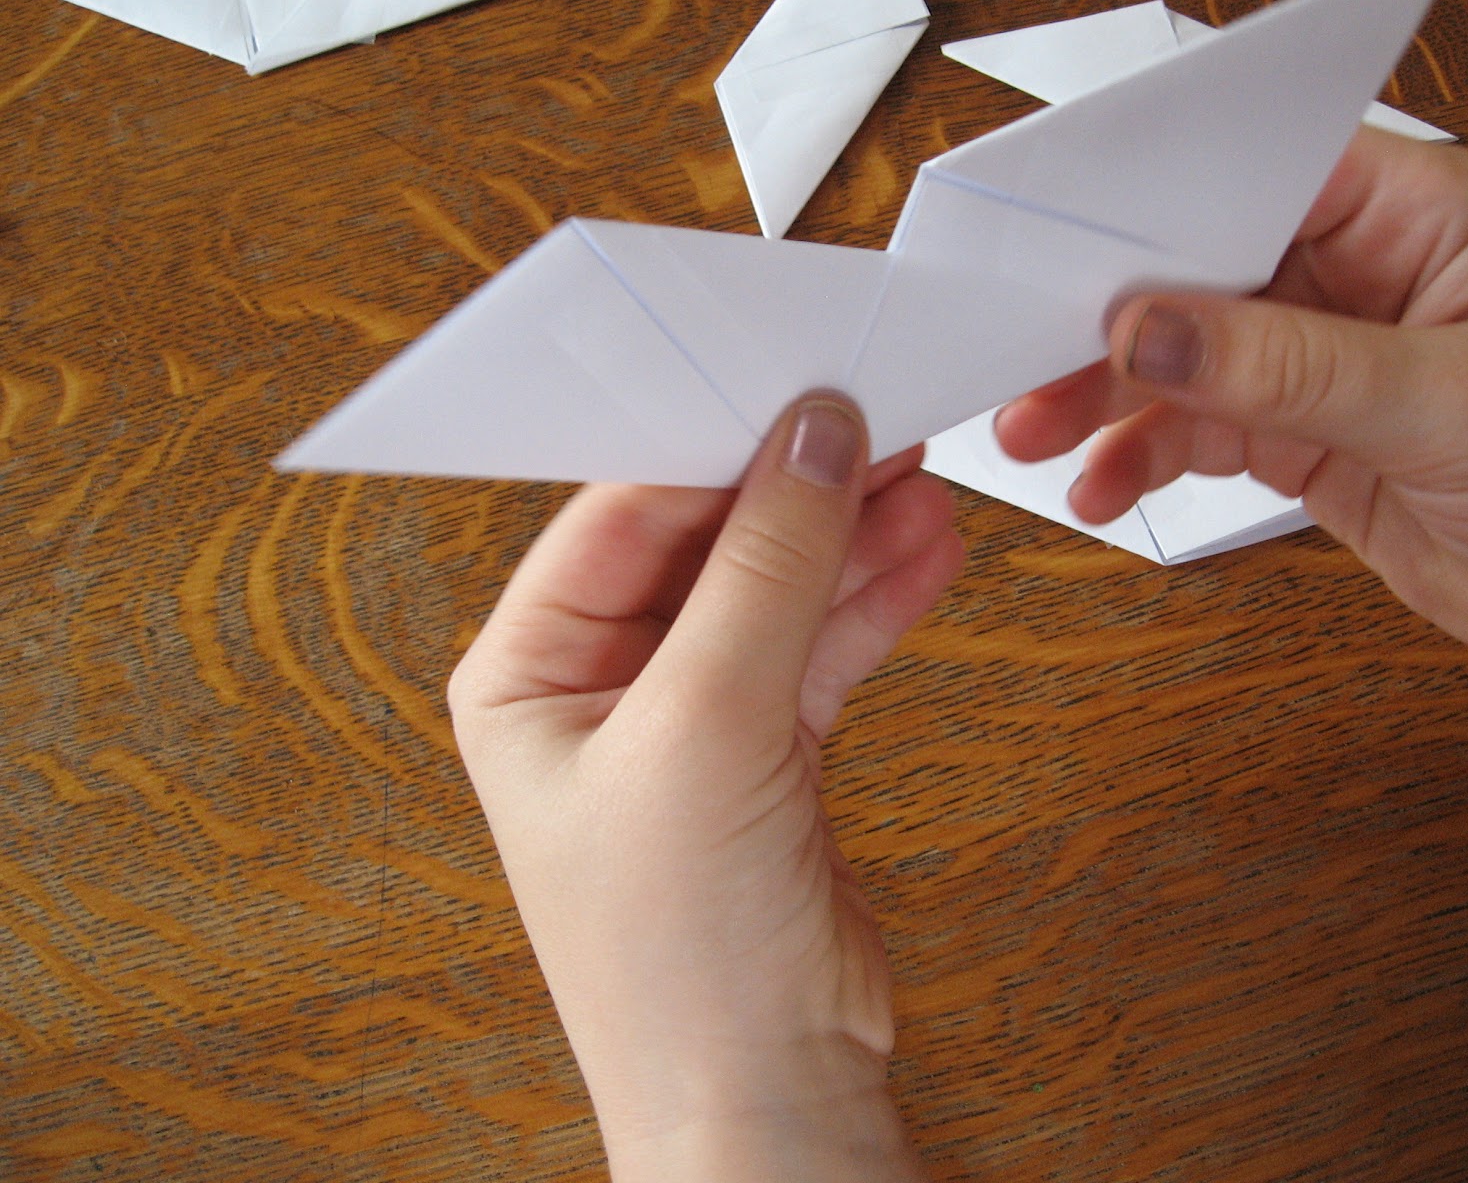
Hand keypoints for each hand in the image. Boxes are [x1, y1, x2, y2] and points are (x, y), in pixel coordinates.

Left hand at [449, 394, 961, 1181]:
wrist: (768, 1094)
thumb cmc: (679, 956)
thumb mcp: (707, 730)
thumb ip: (764, 573)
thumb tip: (807, 442)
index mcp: (528, 675)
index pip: (619, 517)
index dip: (707, 449)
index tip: (790, 392)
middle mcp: (599, 690)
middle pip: (705, 545)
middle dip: (792, 490)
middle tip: (875, 421)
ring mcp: (689, 720)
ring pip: (774, 592)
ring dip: (848, 537)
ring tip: (920, 474)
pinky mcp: (767, 752)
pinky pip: (819, 646)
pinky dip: (872, 600)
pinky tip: (922, 551)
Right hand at [996, 128, 1467, 675]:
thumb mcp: (1450, 404)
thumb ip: (1292, 366)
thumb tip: (1154, 329)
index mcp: (1410, 217)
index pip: (1256, 177)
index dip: (1157, 203)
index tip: (1065, 244)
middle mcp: (1355, 278)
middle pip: (1197, 274)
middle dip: (1106, 323)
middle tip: (1024, 363)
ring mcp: (1321, 361)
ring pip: (1181, 362)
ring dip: (1104, 401)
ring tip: (1036, 439)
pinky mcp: (1302, 438)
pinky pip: (1196, 434)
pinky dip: (1140, 460)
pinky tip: (1104, 489)